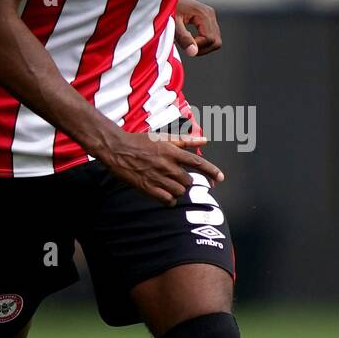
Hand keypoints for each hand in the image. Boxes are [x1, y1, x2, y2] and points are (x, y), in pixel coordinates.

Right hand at [101, 129, 223, 206]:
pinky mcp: (148, 188)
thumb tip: (204, 140)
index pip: (197, 163)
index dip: (211, 171)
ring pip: (179, 191)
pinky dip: (170, 200)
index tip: (221, 178)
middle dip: (186, 181)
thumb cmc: (140, 141)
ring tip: (170, 184)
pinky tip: (166, 195)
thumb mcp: (163, 137)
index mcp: (171, 151)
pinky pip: (167, 200)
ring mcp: (157, 177)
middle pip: (188, 181)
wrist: (117, 149)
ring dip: (178, 190)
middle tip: (177, 177)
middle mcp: (167, 165)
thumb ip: (185, 140)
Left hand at [174, 0, 220, 56]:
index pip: (210, 39)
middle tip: (187, 46)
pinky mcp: (208, 19)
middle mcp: (210, 14)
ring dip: (202, 46)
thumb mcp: (173, 24)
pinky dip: (202, 42)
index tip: (184, 44)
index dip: (198, 46)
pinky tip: (190, 39)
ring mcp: (210, 16)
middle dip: (202, 48)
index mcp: (204, 14)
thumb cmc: (167, 9)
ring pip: (215, 41)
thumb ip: (183, 38)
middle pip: (216, 42)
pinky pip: (211, 36)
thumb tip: (194, 52)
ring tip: (187, 42)